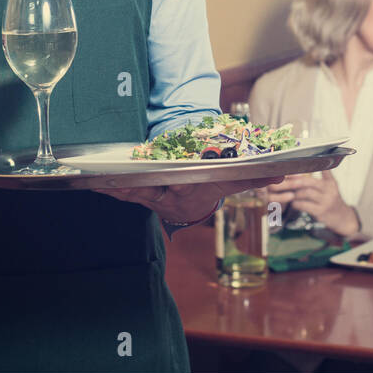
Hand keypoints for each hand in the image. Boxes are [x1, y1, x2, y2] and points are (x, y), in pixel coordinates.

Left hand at [97, 176, 284, 223]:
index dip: (170, 185)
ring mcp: (152, 196)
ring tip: (96, 180)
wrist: (195, 196)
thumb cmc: (212, 181)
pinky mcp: (138, 192)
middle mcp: (169, 198)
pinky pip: (122, 191)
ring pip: (132, 192)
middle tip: (115, 179)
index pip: (179, 187)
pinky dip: (107, 187)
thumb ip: (255, 176)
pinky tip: (91, 182)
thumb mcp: (233, 178)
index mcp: (190, 192)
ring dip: (114, 188)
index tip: (159, 181)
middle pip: (150, 191)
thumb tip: (281, 174)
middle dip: (131, 186)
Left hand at [264, 172, 358, 236]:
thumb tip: (314, 161)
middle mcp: (329, 190)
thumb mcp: (332, 185)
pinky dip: (296, 203)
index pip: (315, 171)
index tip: (288, 171)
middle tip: (281, 182)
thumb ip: (324, 174)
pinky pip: (304, 205)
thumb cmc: (332, 200)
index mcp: (330, 182)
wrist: (342, 218)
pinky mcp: (320, 212)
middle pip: (307, 182)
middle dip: (292, 182)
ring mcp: (325, 202)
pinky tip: (293, 202)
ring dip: (294, 193)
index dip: (301, 170)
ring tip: (287, 193)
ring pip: (304, 194)